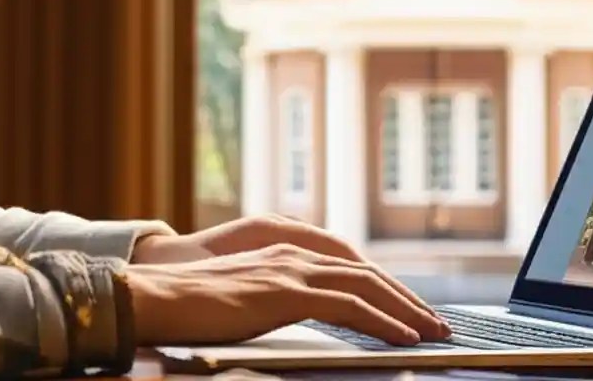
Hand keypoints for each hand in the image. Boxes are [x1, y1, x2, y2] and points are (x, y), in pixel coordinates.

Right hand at [131, 214, 444, 333]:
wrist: (153, 297)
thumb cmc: (189, 306)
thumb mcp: (243, 299)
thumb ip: (273, 299)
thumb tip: (295, 316)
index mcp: (285, 254)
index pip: (351, 269)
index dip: (387, 290)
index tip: (413, 311)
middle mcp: (294, 255)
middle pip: (369, 274)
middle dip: (409, 299)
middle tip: (439, 324)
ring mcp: (292, 271)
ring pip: (368, 287)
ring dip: (407, 311)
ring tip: (434, 332)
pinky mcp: (286, 293)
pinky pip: (349, 307)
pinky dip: (383, 322)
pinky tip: (404, 338)